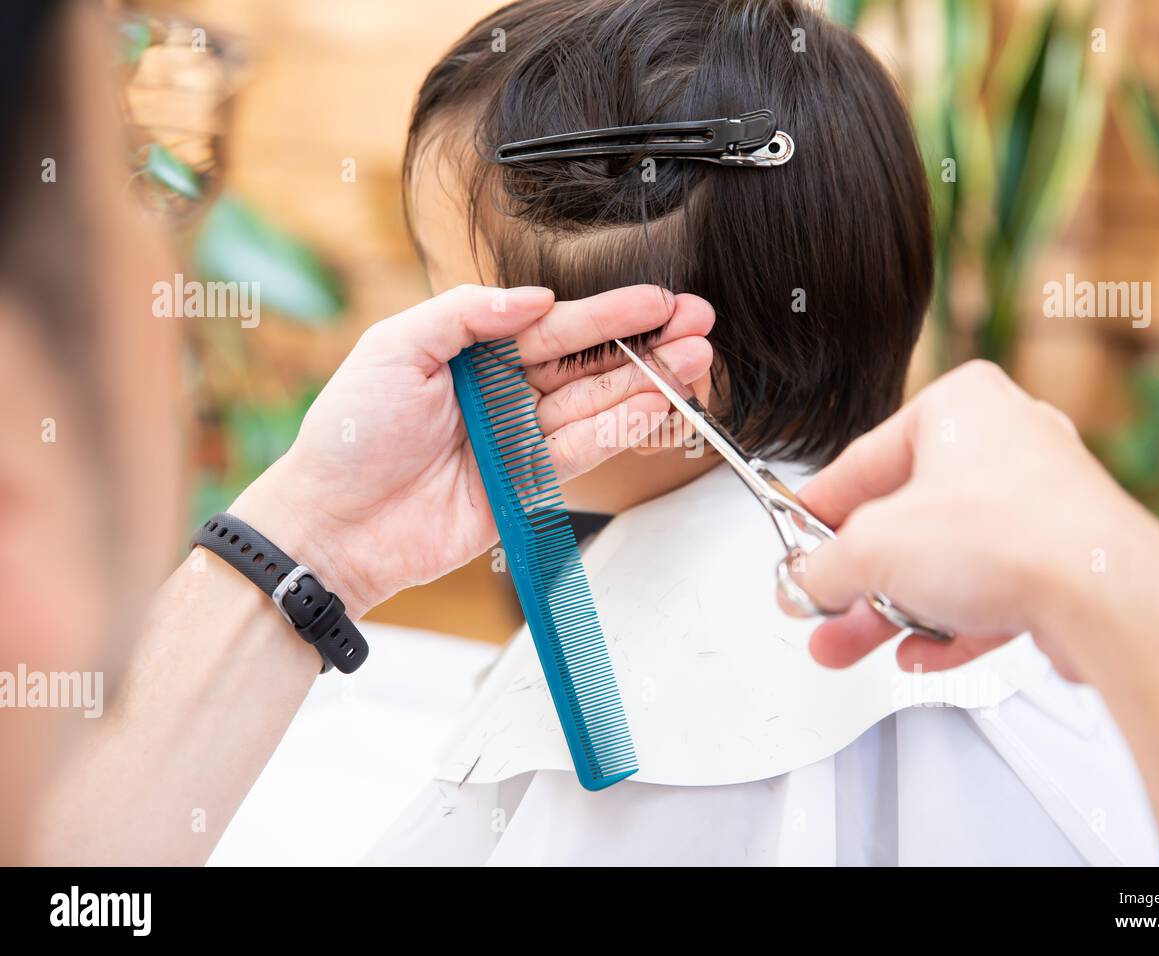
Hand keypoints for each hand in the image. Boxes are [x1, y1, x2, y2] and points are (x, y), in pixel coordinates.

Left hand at [234, 284, 713, 613]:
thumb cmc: (350, 434)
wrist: (333, 524)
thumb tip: (533, 298)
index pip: (556, 326)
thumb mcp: (394, 347)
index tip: (658, 300)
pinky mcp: (526, 488)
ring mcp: (519, 442)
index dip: (610, 313)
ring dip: (648, 385)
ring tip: (696, 361)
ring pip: (596, 407)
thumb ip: (465, 313)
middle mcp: (504, 395)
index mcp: (474, 354)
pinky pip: (582, 454)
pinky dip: (621, 432)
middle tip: (698, 325)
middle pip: (589, 364)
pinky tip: (656, 408)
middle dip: (646, 344)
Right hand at [787, 360, 1158, 682]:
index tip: (795, 547)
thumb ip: (822, 568)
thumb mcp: (872, 550)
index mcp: (959, 407)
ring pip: (947, 559)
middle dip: (857, 579)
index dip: (816, 515)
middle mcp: (1006, 443)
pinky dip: (951, 620)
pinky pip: (990, 587)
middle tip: (824, 607)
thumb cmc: (1011, 537)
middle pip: (905, 519)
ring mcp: (1040, 501)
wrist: (1108, 596)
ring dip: (896, 607)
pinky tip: (920, 651)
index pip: (862, 463)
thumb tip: (803, 583)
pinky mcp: (1063, 556)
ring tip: (856, 642)